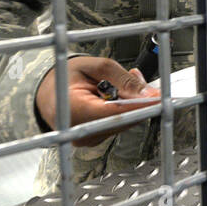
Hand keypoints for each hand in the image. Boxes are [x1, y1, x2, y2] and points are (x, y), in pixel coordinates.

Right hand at [35, 56, 158, 146]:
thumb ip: (122, 79)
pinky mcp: (95, 138)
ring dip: (131, 103)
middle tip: (141, 79)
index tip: (159, 97)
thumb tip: (148, 93)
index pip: (114, 112)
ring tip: (123, 82)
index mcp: (73, 110)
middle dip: (138, 100)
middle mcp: (79, 131)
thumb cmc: (64, 76)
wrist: (48, 91)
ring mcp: (88, 138)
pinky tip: (117, 94)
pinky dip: (124, 109)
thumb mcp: (94, 66)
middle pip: (122, 119)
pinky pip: (118, 124)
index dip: (140, 105)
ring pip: (123, 122)